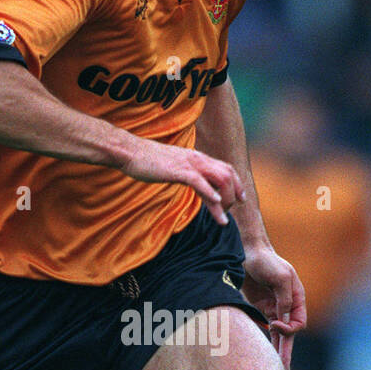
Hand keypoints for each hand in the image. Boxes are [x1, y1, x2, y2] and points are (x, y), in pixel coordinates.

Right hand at [121, 137, 244, 225]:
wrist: (130, 152)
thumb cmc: (147, 161)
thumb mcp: (172, 166)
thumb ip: (185, 172)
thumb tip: (191, 181)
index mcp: (196, 158)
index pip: (225, 168)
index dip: (237, 183)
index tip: (240, 198)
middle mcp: (197, 159)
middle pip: (227, 174)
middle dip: (235, 193)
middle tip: (234, 210)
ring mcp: (188, 164)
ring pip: (218, 179)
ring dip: (225, 200)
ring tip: (223, 217)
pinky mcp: (178, 171)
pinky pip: (199, 182)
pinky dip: (210, 193)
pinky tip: (216, 204)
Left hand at [240, 244, 306, 369]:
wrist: (247, 253)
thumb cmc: (267, 261)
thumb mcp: (280, 277)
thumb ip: (284, 298)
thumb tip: (284, 317)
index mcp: (296, 298)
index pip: (298, 322)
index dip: (289, 328)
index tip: (274, 323)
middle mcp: (287, 305)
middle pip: (290, 333)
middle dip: (286, 351)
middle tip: (283, 369)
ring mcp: (274, 308)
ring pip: (278, 334)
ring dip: (277, 350)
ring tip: (276, 368)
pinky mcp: (261, 308)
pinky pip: (266, 328)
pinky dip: (266, 340)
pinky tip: (264, 353)